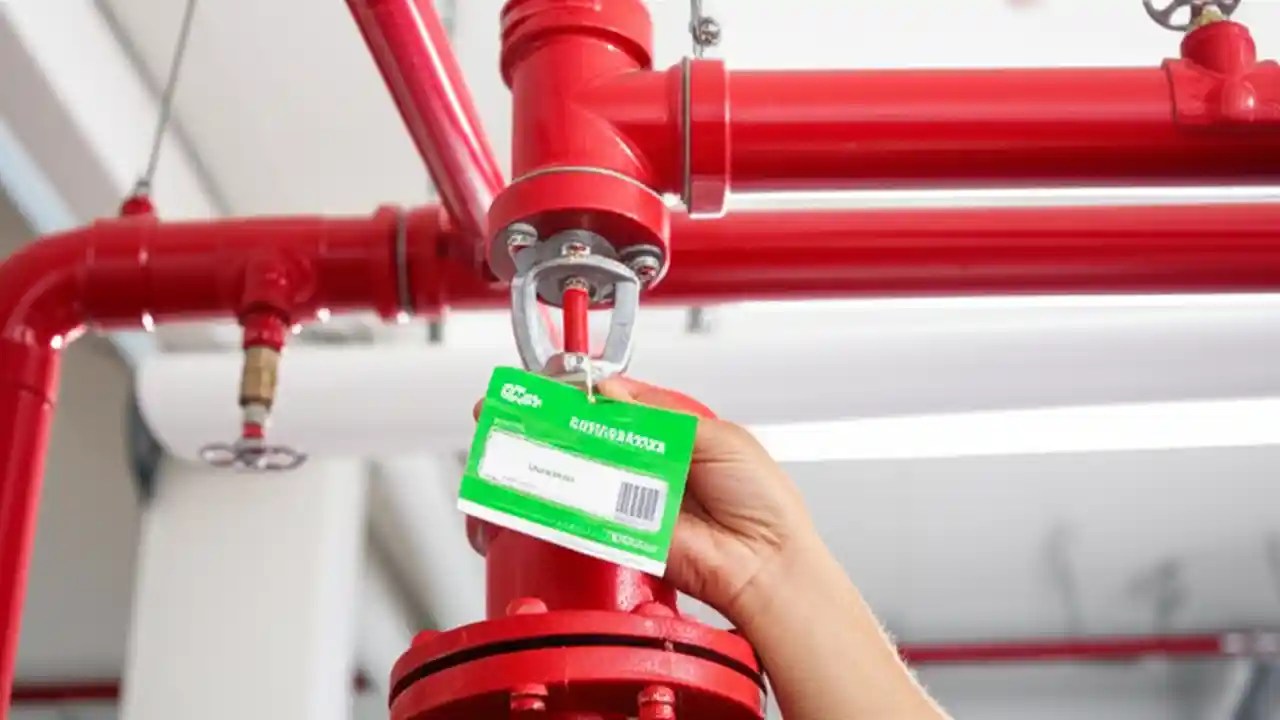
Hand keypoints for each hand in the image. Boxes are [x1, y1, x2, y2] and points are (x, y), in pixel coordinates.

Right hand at [598, 376, 818, 622]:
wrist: (762, 561)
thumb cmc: (761, 500)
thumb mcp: (719, 436)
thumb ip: (664, 414)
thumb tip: (617, 393)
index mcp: (686, 437)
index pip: (640, 409)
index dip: (616, 399)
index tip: (595, 391)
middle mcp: (662, 465)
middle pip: (614, 437)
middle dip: (596, 425)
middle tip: (581, 415)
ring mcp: (642, 498)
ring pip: (602, 469)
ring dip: (591, 457)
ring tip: (582, 445)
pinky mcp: (628, 529)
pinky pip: (599, 507)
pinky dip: (591, 494)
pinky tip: (589, 479)